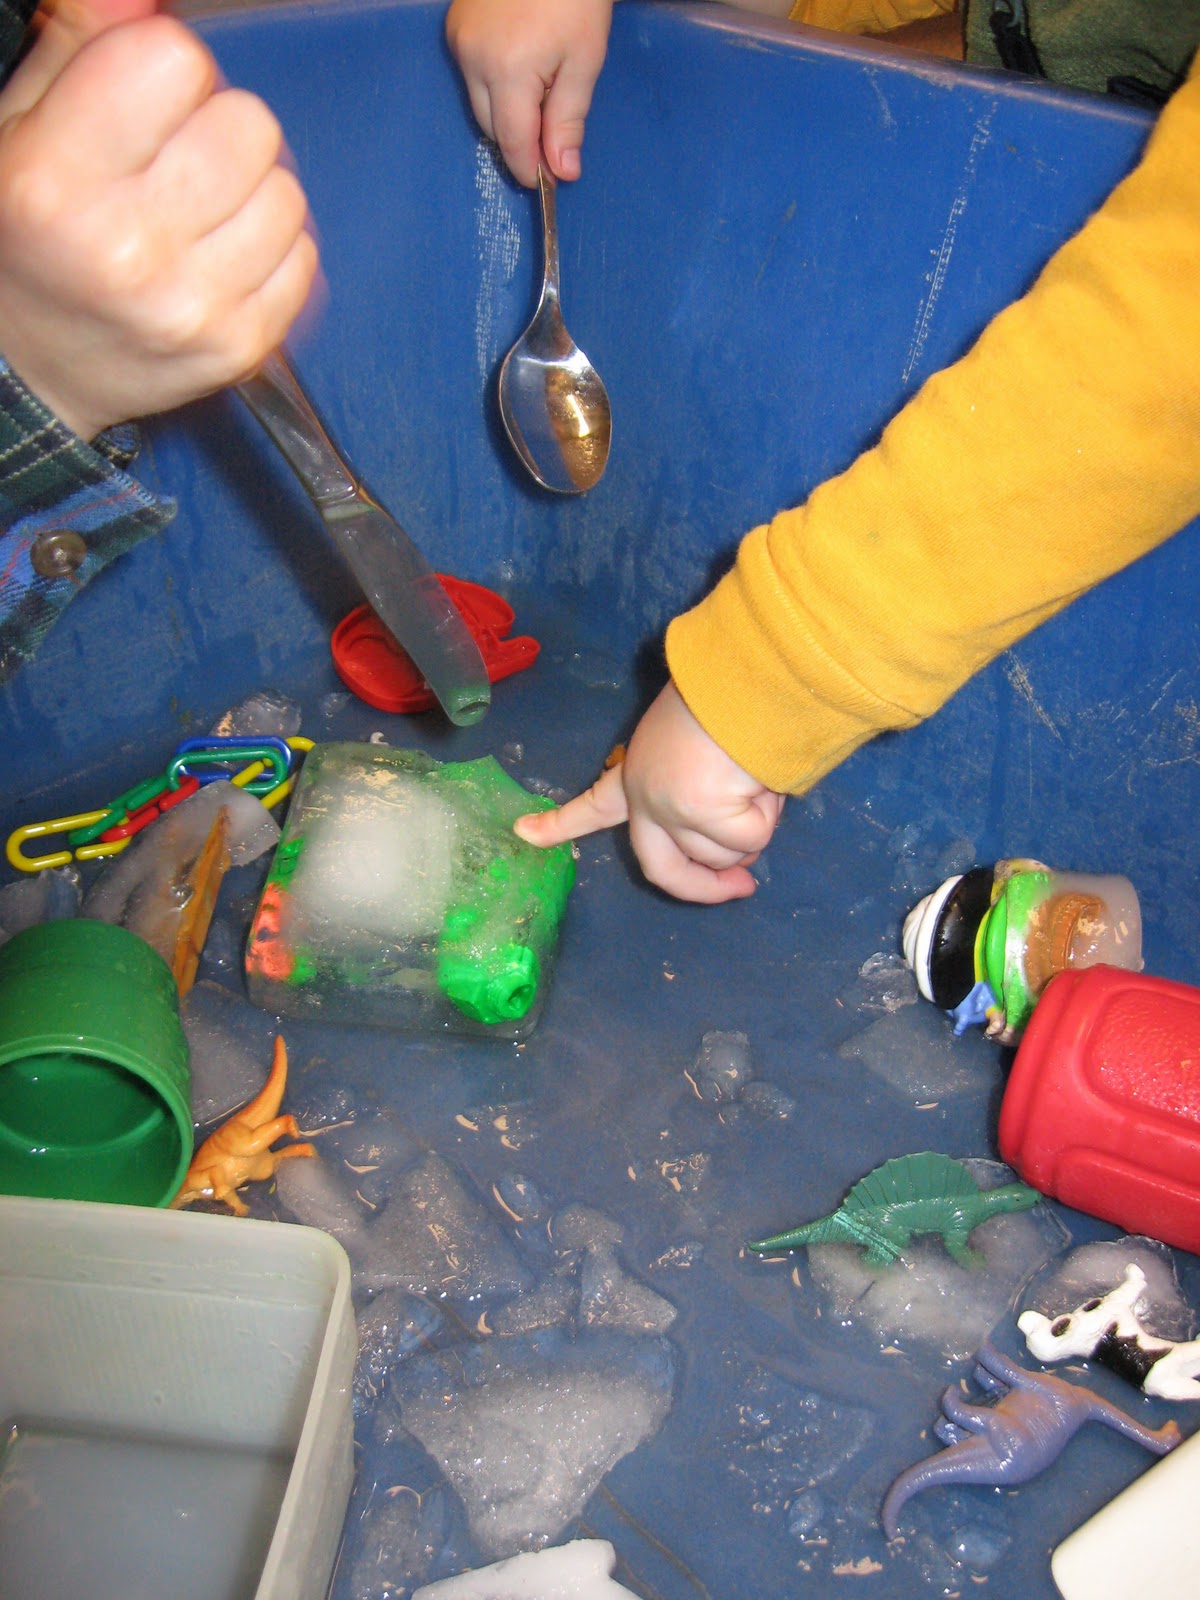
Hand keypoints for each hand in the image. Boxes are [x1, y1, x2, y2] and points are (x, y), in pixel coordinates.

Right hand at [0, 0, 317, 439]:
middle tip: (172, 162)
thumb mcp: (21, 123)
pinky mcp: (241, 346)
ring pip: (285, 192)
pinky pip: (303, 258)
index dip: (168, 68)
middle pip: (248, 125)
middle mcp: (127, 250)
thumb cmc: (28, 233)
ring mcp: (193, 306)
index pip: (176, 62)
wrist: (31, 365)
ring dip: (250, 190)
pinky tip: (219, 258)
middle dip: (217, 127)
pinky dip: (271, 250)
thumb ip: (85, 43)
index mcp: (56, 181)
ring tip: (194, 214)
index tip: (142, 101)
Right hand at [445, 0, 613, 185]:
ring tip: (541, 97)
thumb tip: (562, 171)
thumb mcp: (583, 60)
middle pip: (492, 128)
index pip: (513, 142)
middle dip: (521, 141)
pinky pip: (472, 76)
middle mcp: (472, 60)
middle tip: (552, 141)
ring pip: (480, 105)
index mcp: (507, 71)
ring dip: (507, 114)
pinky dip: (495, 86)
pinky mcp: (455, 28)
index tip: (551, 180)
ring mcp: (459, 42)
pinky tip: (522, 70)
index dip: (532, 168)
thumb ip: (568, 119)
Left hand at [514, 681, 786, 902]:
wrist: (748, 680)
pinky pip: (749, 840)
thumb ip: (700, 793)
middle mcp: (645, 794)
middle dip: (705, 889)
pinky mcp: (700, 816)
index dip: (560, 824)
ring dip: (755, 825)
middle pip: (662, 868)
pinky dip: (767, 816)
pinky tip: (762, 779)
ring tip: (757, 776)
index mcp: (637, 770)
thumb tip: (737, 837)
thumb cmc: (730, 702)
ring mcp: (669, 809)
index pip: (594, 804)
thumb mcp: (698, 748)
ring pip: (722, 854)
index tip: (524, 833)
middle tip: (741, 888)